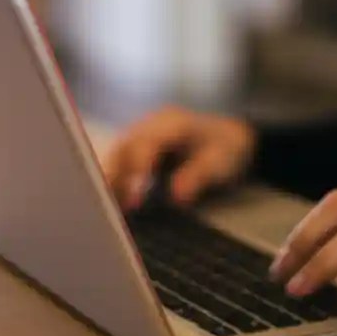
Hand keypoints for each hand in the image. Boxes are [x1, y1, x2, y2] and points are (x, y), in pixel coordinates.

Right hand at [100, 106, 255, 211]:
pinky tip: (113, 206)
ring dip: (110, 183)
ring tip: (108, 213)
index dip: (136, 171)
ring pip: (116, 156)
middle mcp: (150, 125)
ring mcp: (141, 134)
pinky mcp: (136, 148)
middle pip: (123, 148)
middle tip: (110, 210)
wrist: (228, 136)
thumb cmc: (225, 147)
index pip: (145, 144)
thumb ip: (198, 175)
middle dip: (114, 178)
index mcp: (171, 123)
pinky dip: (115, 183)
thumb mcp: (220, 161)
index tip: (134, 200)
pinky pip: (120, 163)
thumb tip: (176, 196)